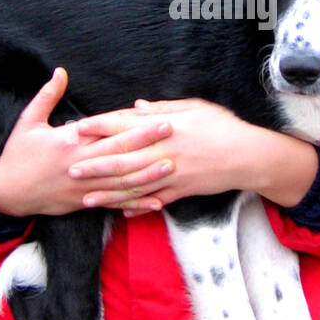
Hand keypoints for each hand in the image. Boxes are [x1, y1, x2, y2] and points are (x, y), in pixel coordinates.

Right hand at [0, 68, 175, 215]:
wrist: (5, 191)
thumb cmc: (16, 154)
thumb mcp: (28, 121)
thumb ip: (47, 96)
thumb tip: (60, 71)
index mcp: (68, 142)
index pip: (105, 130)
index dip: (131, 123)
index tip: (153, 114)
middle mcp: (79, 165)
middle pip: (119, 153)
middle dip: (147, 142)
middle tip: (172, 131)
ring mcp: (83, 186)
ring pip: (120, 181)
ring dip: (147, 174)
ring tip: (171, 166)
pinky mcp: (83, 203)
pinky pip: (113, 203)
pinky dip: (135, 204)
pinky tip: (155, 202)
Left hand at [72, 98, 319, 215]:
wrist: (249, 155)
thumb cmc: (223, 125)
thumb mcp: (194, 108)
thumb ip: (162, 109)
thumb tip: (135, 106)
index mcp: (166, 127)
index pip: (126, 126)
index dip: (100, 127)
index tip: (78, 128)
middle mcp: (165, 152)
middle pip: (123, 159)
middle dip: (95, 164)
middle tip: (70, 169)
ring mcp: (172, 174)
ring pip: (134, 186)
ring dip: (108, 193)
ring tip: (86, 198)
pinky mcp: (182, 191)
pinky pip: (156, 201)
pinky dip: (138, 208)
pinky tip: (120, 213)